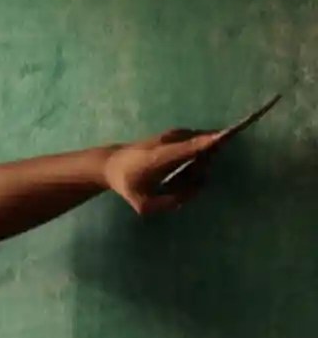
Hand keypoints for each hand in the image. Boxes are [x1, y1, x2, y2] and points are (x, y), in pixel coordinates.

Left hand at [103, 129, 226, 214]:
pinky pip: (197, 141)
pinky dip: (199, 153)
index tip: (227, 136)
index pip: (188, 148)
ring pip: (201, 143)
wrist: (111, 164)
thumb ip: (170, 202)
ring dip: (201, 160)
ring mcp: (172, 134)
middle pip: (201, 146)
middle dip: (204, 162)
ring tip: (170, 177)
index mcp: (158, 157)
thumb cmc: (128, 185)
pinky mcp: (176, 133)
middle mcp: (168, 141)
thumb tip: (195, 190)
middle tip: (177, 181)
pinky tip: (177, 169)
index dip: (207, 142)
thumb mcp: (143, 204)